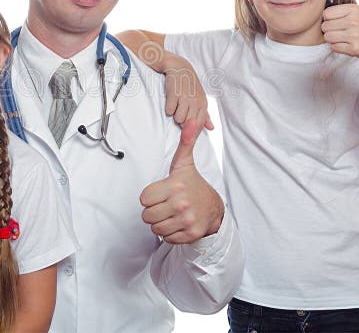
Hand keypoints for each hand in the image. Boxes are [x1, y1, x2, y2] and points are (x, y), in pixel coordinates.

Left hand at [140, 118, 223, 243]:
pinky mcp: (190, 234)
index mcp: (175, 185)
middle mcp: (181, 203)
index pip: (144, 198)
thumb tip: (192, 120)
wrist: (214, 209)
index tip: (161, 193)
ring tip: (171, 214)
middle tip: (165, 205)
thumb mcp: (185, 164)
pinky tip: (177, 223)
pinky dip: (170, 233)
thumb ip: (185, 142)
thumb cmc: (193, 185)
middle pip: (147, 215)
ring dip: (160, 223)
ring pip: (155, 228)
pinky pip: (166, 238)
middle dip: (154, 211)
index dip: (150, 197)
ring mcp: (186, 220)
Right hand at [164, 54, 213, 130]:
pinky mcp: (174, 94)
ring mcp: (185, 98)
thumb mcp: (200, 99)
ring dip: (174, 115)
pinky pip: (169, 112)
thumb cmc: (190, 86)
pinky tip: (170, 101)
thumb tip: (212, 128)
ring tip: (175, 105)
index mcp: (203, 104)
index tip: (185, 132)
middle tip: (180, 112)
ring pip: (178, 119)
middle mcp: (195, 102)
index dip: (191, 131)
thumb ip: (205, 115)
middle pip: (187, 125)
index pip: (198, 125)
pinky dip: (168, 109)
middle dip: (182, 122)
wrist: (179, 68)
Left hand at [322, 0, 358, 62]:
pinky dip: (338, 48)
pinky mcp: (354, 48)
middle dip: (331, 30)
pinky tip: (349, 45)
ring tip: (346, 37)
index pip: (326, 14)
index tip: (342, 21)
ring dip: (334, 39)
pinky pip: (333, 47)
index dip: (331, 19)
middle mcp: (354, 20)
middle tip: (344, 31)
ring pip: (327, 37)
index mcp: (354, 9)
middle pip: (325, 26)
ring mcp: (355, 34)